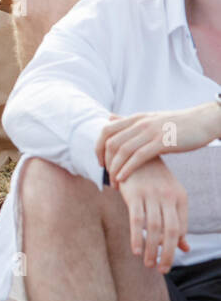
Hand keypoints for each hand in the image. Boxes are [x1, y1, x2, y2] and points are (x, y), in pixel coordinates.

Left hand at [98, 103, 220, 183]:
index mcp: (135, 118)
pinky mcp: (162, 143)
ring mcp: (150, 132)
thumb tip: (110, 117)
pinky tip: (122, 179)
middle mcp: (139, 123)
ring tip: (114, 182)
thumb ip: (129, 121)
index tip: (100, 162)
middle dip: (105, 160)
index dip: (98, 146)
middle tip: (106, 175)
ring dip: (115, 168)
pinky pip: (138, 157)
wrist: (202, 121)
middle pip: (111, 142)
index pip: (106, 130)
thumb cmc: (176, 124)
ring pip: (123, 150)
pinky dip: (127, 169)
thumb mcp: (149, 119)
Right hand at [116, 158, 189, 272]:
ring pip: (154, 228)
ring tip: (148, 264)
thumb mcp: (169, 198)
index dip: (174, 248)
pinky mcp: (134, 193)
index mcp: (180, 197)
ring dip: (152, 249)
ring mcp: (151, 194)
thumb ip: (177, 222)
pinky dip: (137, 237)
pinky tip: (136, 250)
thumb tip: (185, 248)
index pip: (180, 229)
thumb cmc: (152, 179)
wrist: (133, 151)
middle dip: (167, 254)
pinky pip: (137, 219)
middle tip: (161, 269)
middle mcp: (168, 196)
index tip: (166, 262)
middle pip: (171, 231)